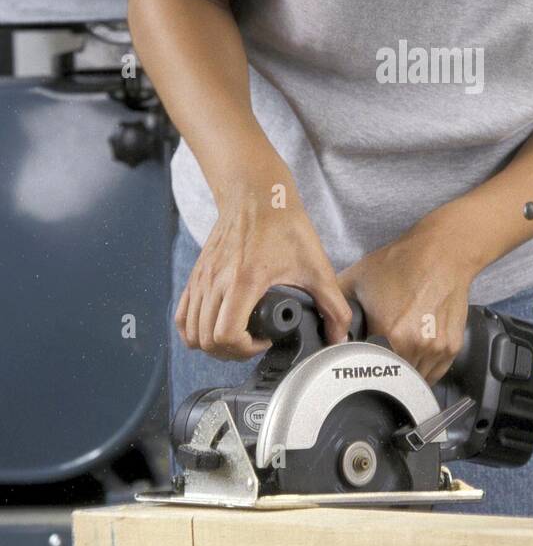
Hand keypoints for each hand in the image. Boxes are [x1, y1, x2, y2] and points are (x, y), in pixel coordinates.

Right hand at [175, 177, 351, 360]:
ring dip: (212, 344)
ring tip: (237, 337)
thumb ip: (333, 305)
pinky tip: (215, 326)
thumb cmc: (283, 224)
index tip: (265, 339)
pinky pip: (181, 316)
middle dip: (231, 352)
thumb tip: (338, 336)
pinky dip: (193, 330)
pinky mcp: (196, 275)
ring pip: (190, 332)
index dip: (245, 349)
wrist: (256, 193)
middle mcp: (217, 281)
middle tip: (253, 342)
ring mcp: (202, 278)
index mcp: (244, 280)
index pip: (225, 335)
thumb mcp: (317, 265)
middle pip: (206, 340)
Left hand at [337, 215, 479, 385]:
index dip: (359, 364)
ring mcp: (437, 348)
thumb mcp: (357, 279)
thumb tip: (317, 324)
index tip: (357, 358)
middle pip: (391, 376)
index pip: (367, 367)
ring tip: (397, 350)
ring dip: (403, 372)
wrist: (442, 252)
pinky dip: (423, 369)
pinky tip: (415, 352)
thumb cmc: (403, 263)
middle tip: (376, 353)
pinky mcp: (452, 347)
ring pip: (414, 379)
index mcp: (390, 332)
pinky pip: (434, 373)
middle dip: (381, 369)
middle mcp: (416, 344)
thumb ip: (333, 305)